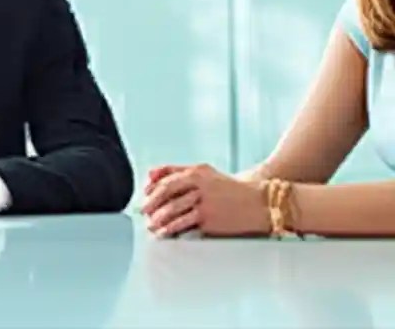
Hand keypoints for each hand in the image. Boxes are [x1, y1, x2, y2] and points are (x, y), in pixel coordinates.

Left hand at [141, 163, 269, 236]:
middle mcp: (200, 186)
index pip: (166, 180)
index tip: (144, 197)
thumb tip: (150, 174)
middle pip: (167, 194)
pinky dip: (171, 229)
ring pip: (174, 210)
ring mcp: (205, 203)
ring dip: (158, 219)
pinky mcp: (210, 220)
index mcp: (197, 173)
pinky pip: (185, 225)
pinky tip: (165, 233)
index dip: (152, 190)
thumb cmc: (229, 189)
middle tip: (143, 213)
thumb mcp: (205, 173)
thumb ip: (177, 170)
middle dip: (152, 205)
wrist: (260, 203)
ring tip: (151, 226)